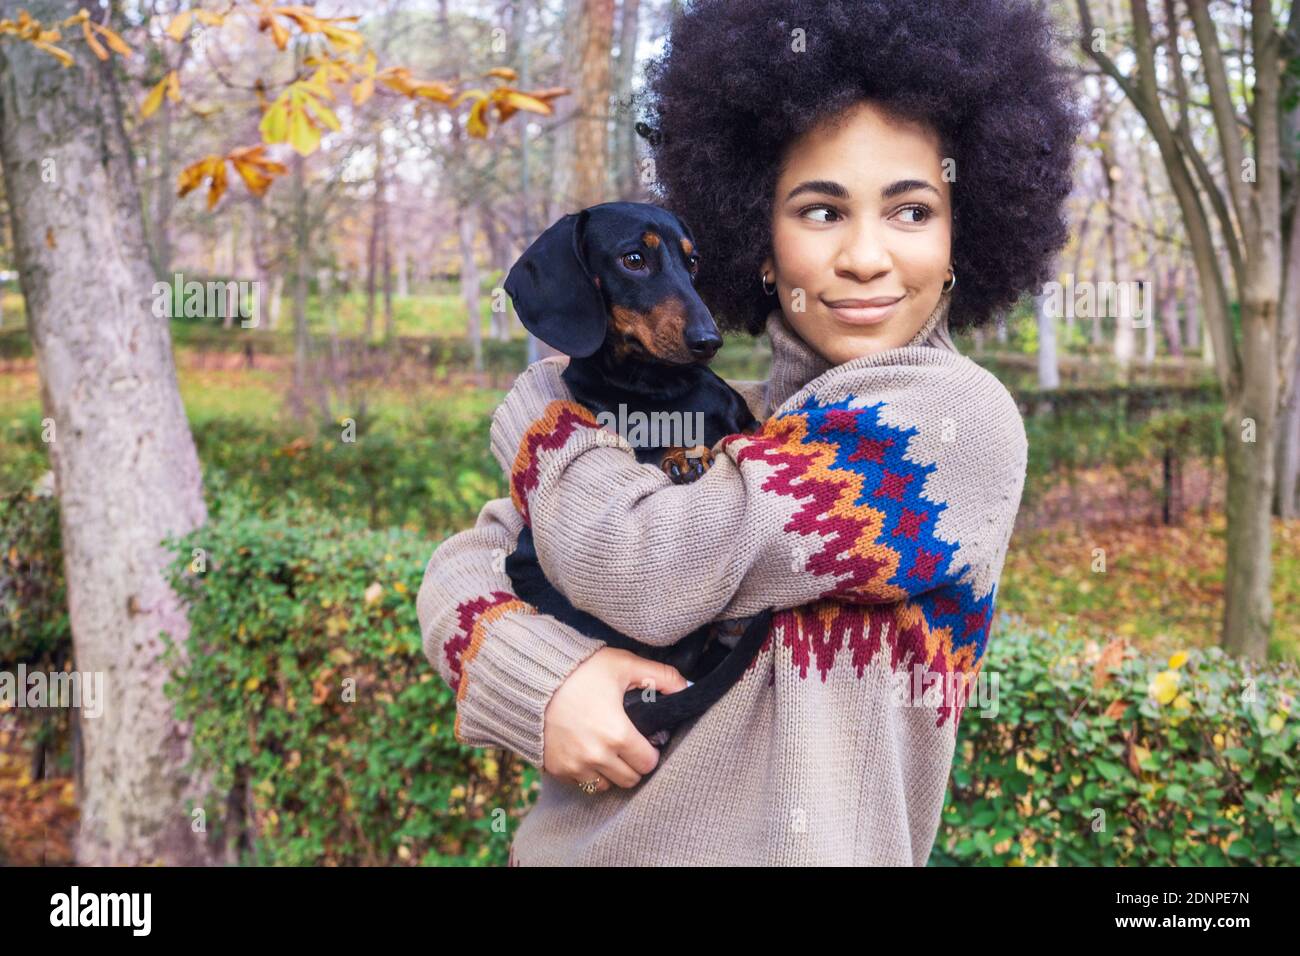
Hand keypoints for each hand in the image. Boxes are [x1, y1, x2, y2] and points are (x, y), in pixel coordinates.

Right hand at [541, 647, 687, 792]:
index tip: (646, 740)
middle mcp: (596, 757)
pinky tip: (586, 750)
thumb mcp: (623, 664)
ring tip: (608, 748)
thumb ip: (661, 676)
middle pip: (629, 779)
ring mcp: (574, 766)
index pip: (648, 763)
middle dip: (633, 764)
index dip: (651, 751)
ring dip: (611, 772)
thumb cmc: (580, 670)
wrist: (530, 677)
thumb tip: (687, 686)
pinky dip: (587, 772)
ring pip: (605, 785)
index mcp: (617, 734)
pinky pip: (580, 783)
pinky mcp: (556, 769)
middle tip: (629, 744)